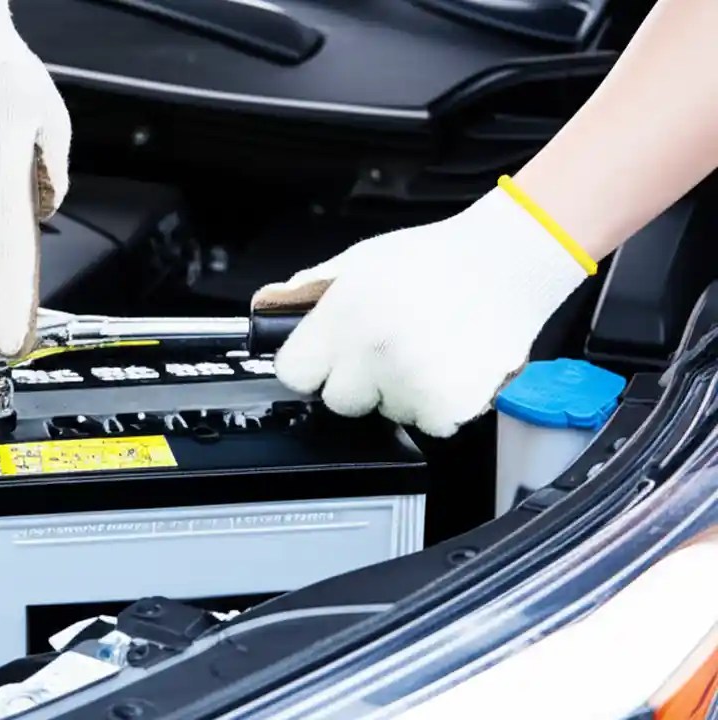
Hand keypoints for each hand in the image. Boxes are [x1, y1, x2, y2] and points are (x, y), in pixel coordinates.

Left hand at [253, 187, 589, 436]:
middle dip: (358, 382)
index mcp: (343, 316)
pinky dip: (441, 405)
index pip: (294, 374)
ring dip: (403, 392)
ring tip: (428, 349)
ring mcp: (412, 382)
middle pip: (339, 401)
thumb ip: (312, 289)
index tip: (329, 358)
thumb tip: (271, 306)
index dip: (312, 366)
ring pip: (388, 413)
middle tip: (388, 348)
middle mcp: (373, 352)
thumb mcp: (360, 259)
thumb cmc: (436, 258)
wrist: (509, 260)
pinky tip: (451, 366)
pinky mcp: (450, 404)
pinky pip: (430, 422)